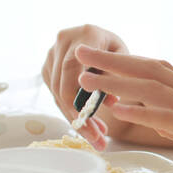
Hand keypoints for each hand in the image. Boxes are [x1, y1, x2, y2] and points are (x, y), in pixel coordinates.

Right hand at [42, 24, 128, 149]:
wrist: (100, 38)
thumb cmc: (115, 49)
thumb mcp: (123, 56)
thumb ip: (116, 75)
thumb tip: (107, 103)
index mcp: (87, 34)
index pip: (73, 67)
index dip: (75, 94)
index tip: (86, 118)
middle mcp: (64, 42)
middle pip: (63, 85)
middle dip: (79, 116)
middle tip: (96, 139)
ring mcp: (52, 55)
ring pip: (58, 94)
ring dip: (76, 119)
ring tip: (96, 138)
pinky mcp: (48, 68)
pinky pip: (56, 96)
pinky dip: (71, 113)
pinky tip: (88, 126)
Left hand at [72, 45, 172, 162]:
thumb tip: (150, 117)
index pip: (157, 69)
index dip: (127, 60)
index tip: (99, 56)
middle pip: (149, 70)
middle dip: (112, 61)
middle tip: (80, 52)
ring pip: (153, 89)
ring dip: (117, 82)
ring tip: (86, 81)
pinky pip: (168, 118)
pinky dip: (141, 111)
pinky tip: (118, 110)